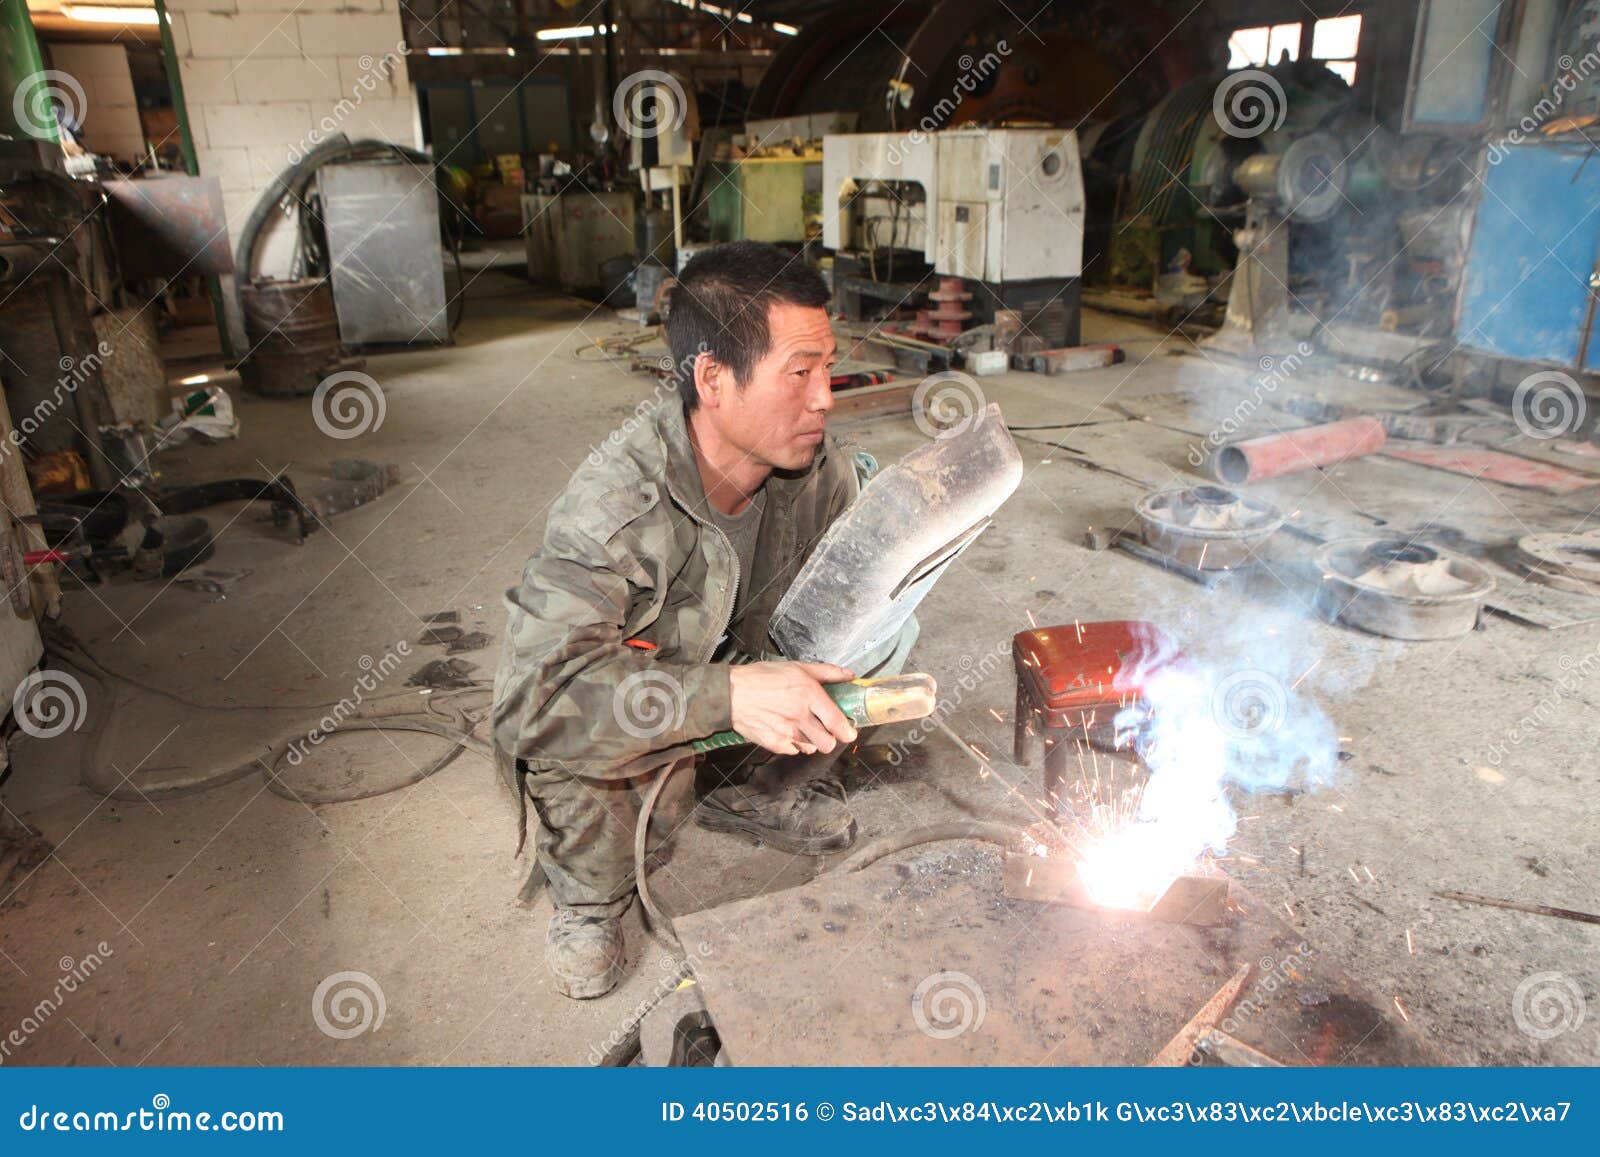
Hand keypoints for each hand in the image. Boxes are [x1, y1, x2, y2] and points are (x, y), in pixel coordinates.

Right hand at [728, 661, 857, 755]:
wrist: (731, 693)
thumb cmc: (761, 677)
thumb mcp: (796, 667)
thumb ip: (826, 672)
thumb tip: (849, 676)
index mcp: (808, 694)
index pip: (837, 723)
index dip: (847, 732)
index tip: (848, 732)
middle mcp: (799, 716)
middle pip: (827, 743)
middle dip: (829, 738)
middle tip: (824, 729)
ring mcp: (786, 732)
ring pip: (812, 748)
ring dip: (811, 740)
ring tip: (803, 727)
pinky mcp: (774, 743)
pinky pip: (794, 750)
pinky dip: (794, 744)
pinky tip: (788, 730)